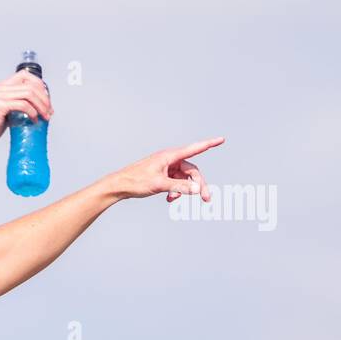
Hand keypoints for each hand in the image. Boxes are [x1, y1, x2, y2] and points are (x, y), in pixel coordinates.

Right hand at [0, 71, 52, 151]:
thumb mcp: (5, 112)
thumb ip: (16, 106)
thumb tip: (35, 108)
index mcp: (1, 87)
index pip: (26, 76)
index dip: (40, 85)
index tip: (46, 100)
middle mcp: (0, 88)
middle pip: (30, 85)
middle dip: (44, 97)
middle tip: (49, 111)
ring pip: (29, 94)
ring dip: (41, 105)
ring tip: (45, 116)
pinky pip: (23, 105)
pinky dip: (32, 112)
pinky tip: (34, 120)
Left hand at [111, 137, 225, 200]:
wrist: (119, 186)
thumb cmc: (136, 181)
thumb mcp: (159, 185)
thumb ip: (179, 187)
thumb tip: (196, 189)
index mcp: (169, 156)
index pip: (194, 149)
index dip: (209, 144)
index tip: (221, 139)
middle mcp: (169, 160)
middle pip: (191, 171)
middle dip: (198, 184)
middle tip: (206, 199)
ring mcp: (166, 168)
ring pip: (184, 178)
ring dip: (183, 190)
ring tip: (172, 199)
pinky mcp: (162, 175)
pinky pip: (176, 182)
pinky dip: (175, 191)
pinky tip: (169, 199)